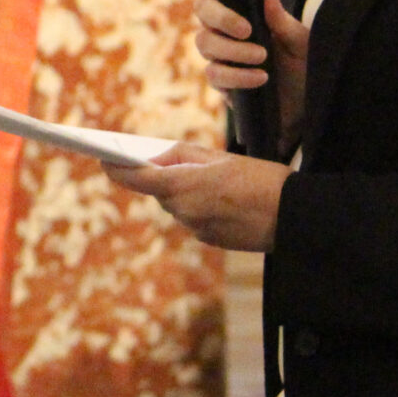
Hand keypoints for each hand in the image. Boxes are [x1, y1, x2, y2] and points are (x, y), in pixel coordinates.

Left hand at [104, 142, 287, 252]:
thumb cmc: (262, 180)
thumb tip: (157, 158)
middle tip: (166, 160)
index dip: (115, 168)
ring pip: (179, 205)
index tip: (102, 158)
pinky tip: (225, 199)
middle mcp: (184, 211)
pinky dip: (202, 207)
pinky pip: (196, 218)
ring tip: (212, 179)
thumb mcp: (222, 158)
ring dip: (187, 192)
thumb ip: (184, 156)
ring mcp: (196, 229)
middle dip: (164, 177)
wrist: (295, 218)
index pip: (136, 178)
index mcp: (183, 186)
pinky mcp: (210, 240)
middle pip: (160, 191)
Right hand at [195, 0, 309, 134]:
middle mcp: (225, 29)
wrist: (305, 105)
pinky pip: (214, 74)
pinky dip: (237, 76)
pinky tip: (260, 78)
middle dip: (222, 18)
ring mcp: (219, 55)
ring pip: (204, 43)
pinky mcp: (220, 81)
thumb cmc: (302, 66)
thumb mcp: (301, 42)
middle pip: (202, 11)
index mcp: (243, 10)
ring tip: (262, 57)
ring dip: (233, 50)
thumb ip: (283, 23)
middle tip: (247, 30)